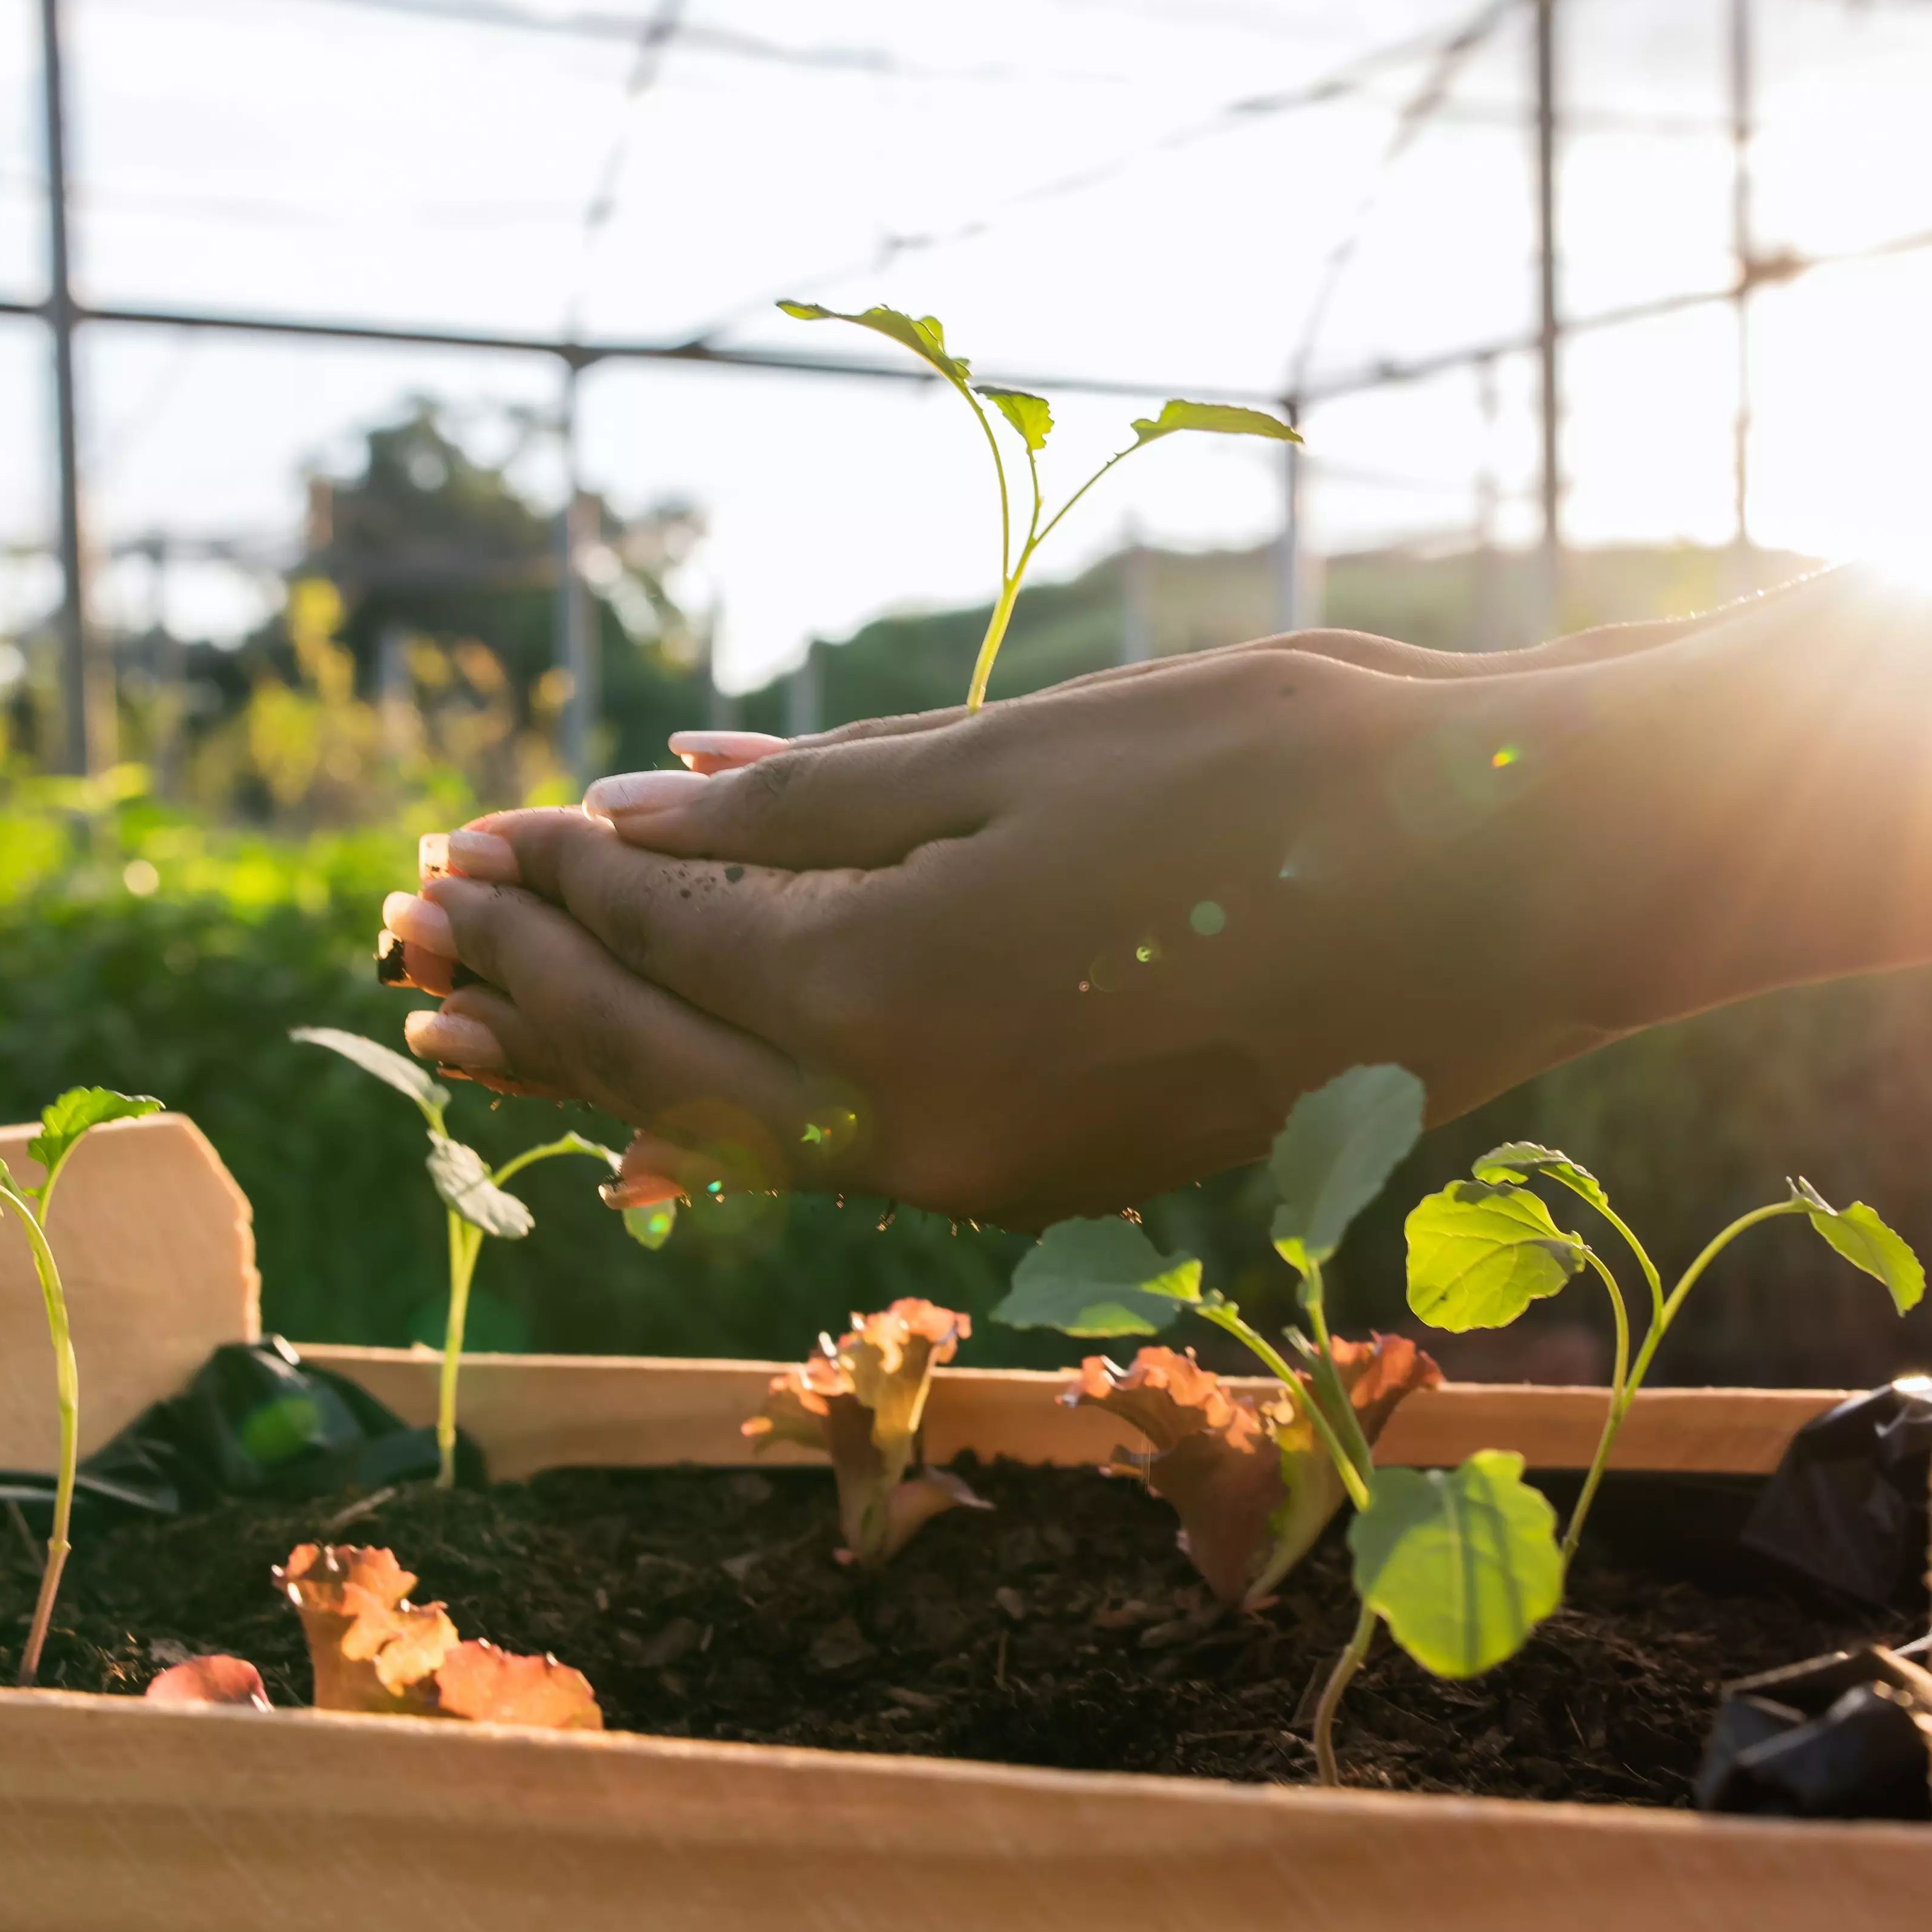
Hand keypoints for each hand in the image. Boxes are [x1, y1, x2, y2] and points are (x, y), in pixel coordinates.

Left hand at [379, 638, 1619, 1223]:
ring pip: (745, 1128)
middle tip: (409, 935)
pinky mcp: (1067, 1180)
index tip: (457, 836)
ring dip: (609, 1064)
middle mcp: (921, 1125)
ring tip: (477, 1023)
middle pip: (668, 1061)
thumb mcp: (1024, 751)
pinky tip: (675, 1083)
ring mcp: (997, 1174)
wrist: (1522, 883)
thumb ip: (816, 803)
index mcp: (894, 995)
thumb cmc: (1289, 770)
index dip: (551, 880)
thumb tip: (639, 808)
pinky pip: (845, 1154)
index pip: (664, 934)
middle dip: (534, 988)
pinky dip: (736, 1104)